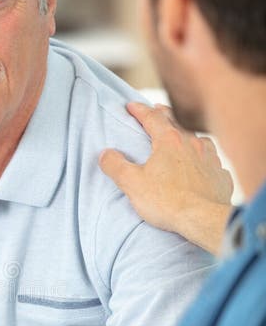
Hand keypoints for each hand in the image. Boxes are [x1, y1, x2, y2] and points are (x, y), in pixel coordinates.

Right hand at [99, 102, 233, 254]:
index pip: (152, 117)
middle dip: (163, 115)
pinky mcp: (220, 175)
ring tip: (182, 137)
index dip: (139, 110)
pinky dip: (204, 159)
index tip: (131, 105)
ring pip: (198, 139)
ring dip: (187, 136)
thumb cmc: (167, 202)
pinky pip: (212, 161)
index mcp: (170, 141)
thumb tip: (105, 154)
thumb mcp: (132, 184)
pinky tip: (202, 166)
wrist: (203, 220)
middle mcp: (193, 143)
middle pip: (176, 122)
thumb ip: (116, 166)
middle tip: (155, 111)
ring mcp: (210, 158)